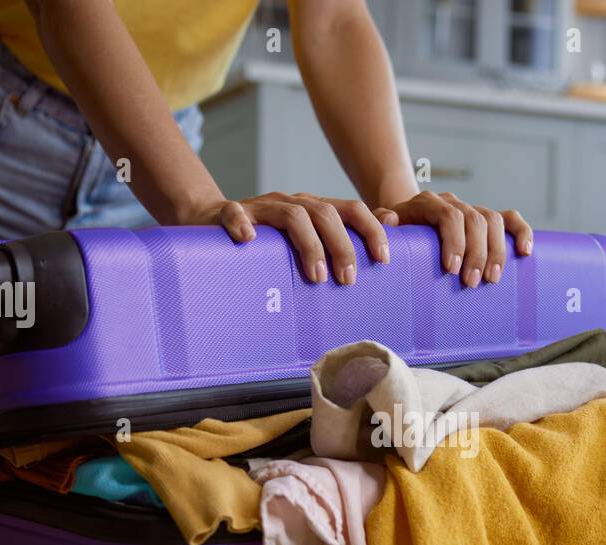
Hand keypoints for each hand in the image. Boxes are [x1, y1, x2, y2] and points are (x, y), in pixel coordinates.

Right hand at [193, 192, 389, 283]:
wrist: (213, 224)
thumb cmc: (269, 241)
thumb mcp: (309, 238)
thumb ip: (347, 232)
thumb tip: (391, 221)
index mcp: (313, 209)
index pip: (351, 210)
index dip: (370, 230)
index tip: (383, 259)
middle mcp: (291, 204)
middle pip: (325, 214)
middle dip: (341, 246)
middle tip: (348, 279)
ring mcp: (261, 208)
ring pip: (292, 215)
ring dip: (308, 244)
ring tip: (315, 276)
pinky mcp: (229, 214)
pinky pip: (235, 213)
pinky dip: (242, 224)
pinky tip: (248, 240)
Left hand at [372, 191, 532, 286]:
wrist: (408, 220)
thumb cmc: (397, 233)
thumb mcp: (384, 227)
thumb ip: (382, 224)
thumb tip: (389, 222)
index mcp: (428, 203)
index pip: (448, 215)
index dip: (454, 241)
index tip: (452, 269)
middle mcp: (453, 203)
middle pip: (474, 219)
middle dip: (476, 253)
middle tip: (471, 283)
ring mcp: (472, 210)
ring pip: (493, 220)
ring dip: (496, 251)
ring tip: (492, 279)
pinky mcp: (487, 220)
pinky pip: (510, 219)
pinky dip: (521, 232)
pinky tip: (525, 252)